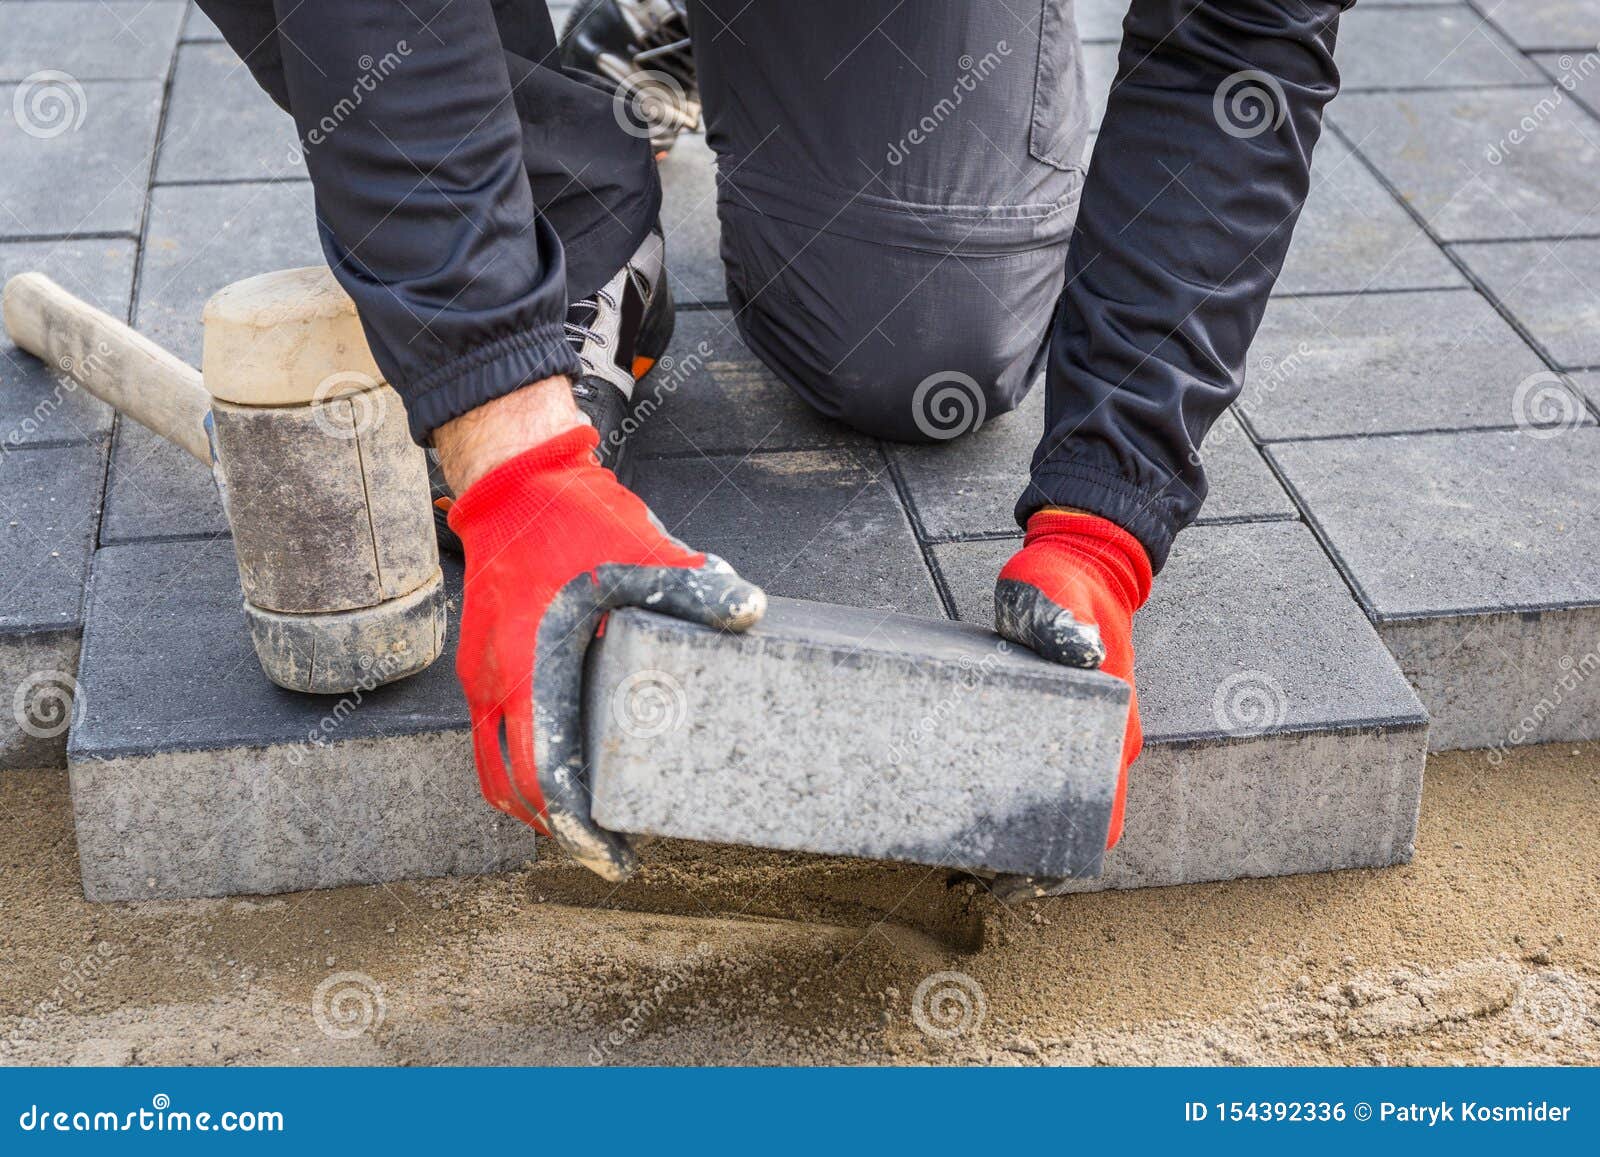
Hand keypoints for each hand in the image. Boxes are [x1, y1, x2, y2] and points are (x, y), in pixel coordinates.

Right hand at [446, 422, 764, 879]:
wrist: (514, 482)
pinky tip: (566, 760)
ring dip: (536, 803)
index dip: (577, 829)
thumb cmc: (573, 520)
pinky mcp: (479, 664)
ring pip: (494, 770)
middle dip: (559, 830)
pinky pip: (490, 738)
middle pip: (513, 791)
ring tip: (587, 818)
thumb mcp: (641, 551)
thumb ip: (694, 587)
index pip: (546, 775)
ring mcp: (479, 676)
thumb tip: (752, 613)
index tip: (613, 857)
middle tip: (610, 848)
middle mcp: (495, 683)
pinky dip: (523, 766)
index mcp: (532, 668)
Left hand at [993, 509, 1151, 874]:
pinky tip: (976, 809)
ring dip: (1024, 835)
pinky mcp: (1065, 725)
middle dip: (1031, 863)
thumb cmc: (1063, 581)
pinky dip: (1019, 801)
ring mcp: (1089, 736)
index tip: (1014, 883)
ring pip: (1061, 806)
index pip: (1100, 818)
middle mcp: (1105, 742)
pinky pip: (1047, 776)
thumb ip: (1060, 621)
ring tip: (965, 863)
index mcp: (1108, 725)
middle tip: (974, 885)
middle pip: (1077, 825)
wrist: (1082, 562)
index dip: (1062, 862)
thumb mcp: (1050, 593)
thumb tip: (1080, 649)